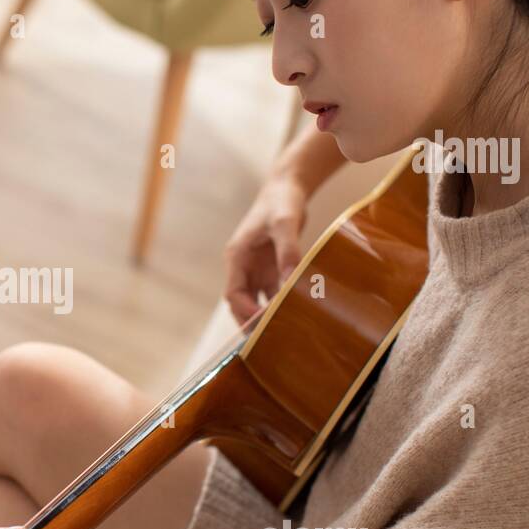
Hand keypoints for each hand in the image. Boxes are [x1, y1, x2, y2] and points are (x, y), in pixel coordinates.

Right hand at [223, 174, 307, 322]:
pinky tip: (295, 316)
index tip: (262, 321)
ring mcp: (256, 269)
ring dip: (266, 316)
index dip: (245, 311)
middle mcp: (243, 266)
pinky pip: (272, 293)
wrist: (288, 188)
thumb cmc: (281, 202)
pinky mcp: (271, 268)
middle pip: (240, 303)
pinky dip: (280, 305)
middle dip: (250, 322)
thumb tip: (290, 282)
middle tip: (268, 341)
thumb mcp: (284, 223)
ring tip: (281, 334)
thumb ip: (288, 251)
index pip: (233, 293)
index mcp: (237, 257)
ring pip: (256, 301)